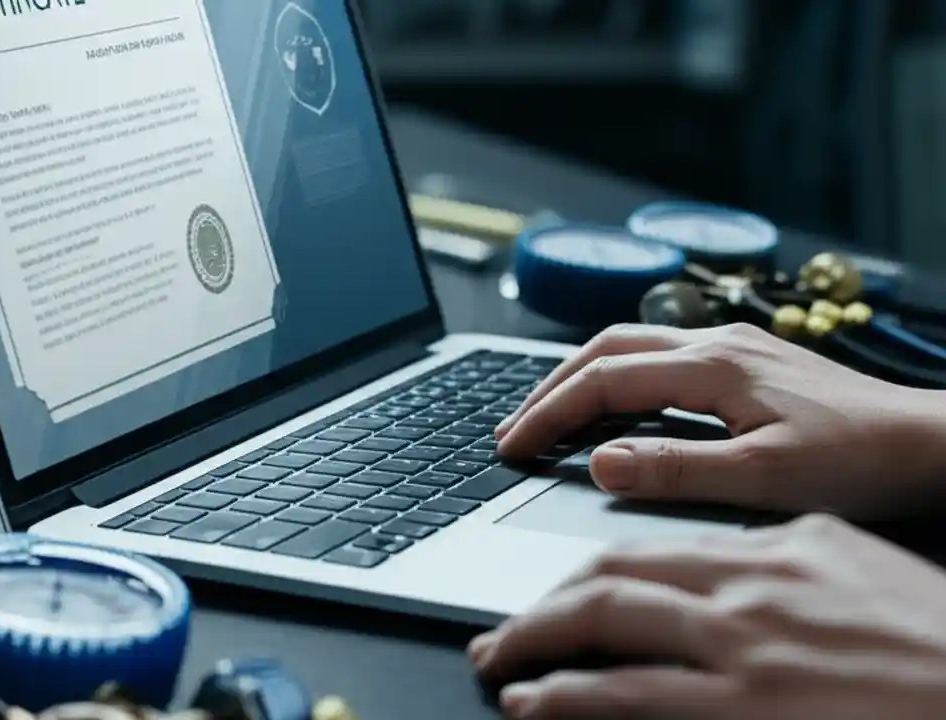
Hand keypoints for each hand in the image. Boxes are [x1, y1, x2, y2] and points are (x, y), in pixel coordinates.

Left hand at [469, 515, 945, 718]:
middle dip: (543, 601)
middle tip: (504, 628)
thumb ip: (786, 561)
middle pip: (610, 574)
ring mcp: (741, 647)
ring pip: (604, 622)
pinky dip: (564, 695)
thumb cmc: (937, 641)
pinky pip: (626, 694)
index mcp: (779, 548)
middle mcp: (748, 587)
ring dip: (533, 639)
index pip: (653, 548)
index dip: (588, 571)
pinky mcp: (743, 707)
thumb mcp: (861, 572)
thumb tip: (730, 561)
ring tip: (499, 658)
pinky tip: (534, 701)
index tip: (558, 591)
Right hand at [495, 323, 945, 520]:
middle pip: (604, 350)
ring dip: (580, 378)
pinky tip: (615, 406)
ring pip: (630, 347)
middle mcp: (716, 344)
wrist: (930, 443)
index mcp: (712, 366)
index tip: (512, 444)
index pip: (601, 381)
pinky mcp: (748, 361)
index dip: (548, 413)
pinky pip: (659, 358)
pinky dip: (616, 378)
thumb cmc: (860, 462)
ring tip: (548, 415)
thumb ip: (675, 469)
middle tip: (513, 428)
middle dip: (549, 387)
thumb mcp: (764, 478)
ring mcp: (733, 347)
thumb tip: (600, 461)